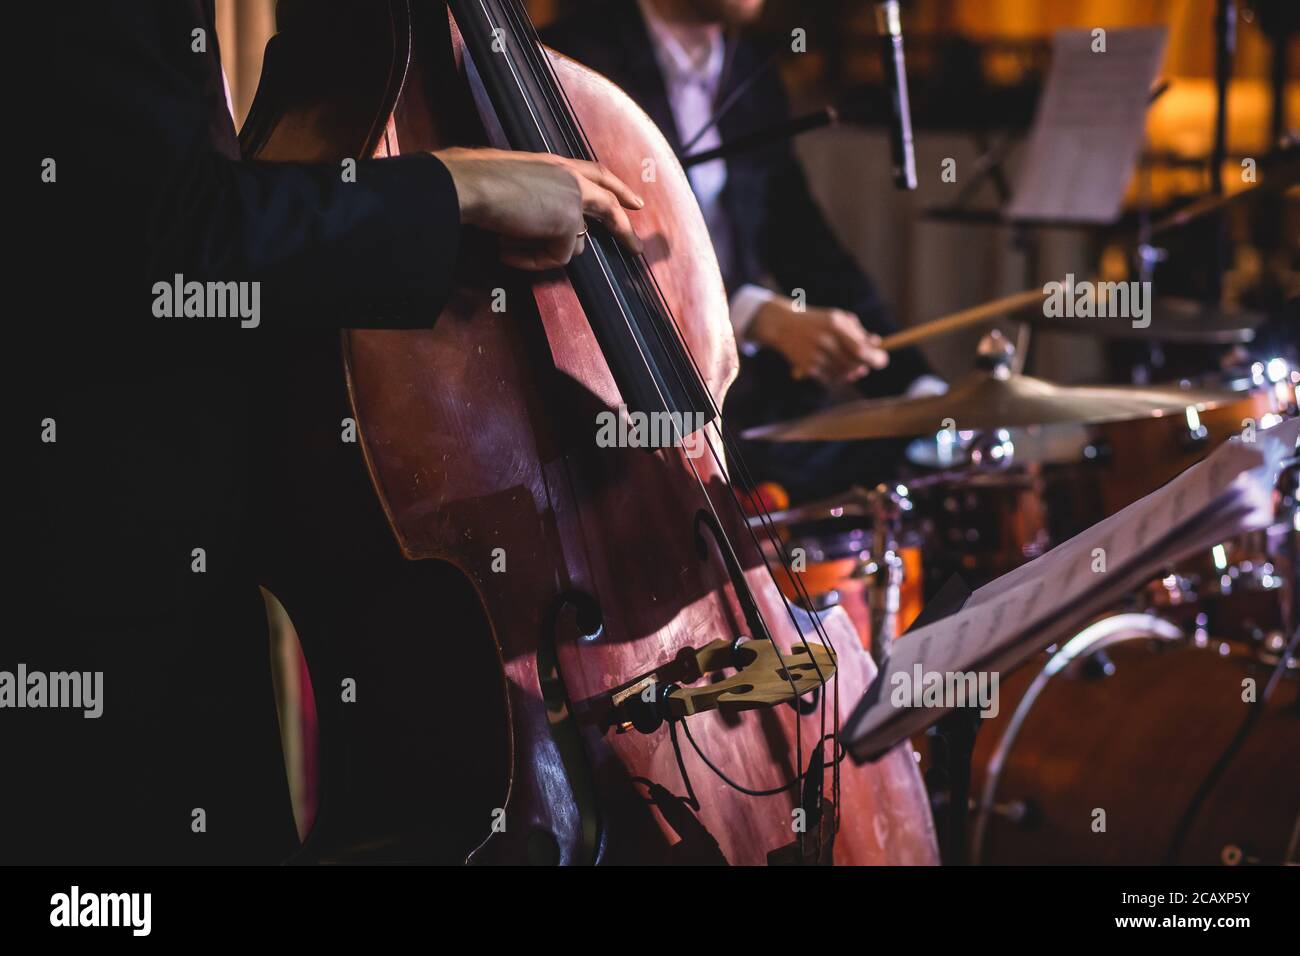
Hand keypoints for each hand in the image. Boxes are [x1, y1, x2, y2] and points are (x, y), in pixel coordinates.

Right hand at [434, 147, 643, 269]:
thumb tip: (532, 229)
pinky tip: (506, 250)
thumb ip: (534, 199)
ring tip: (505, 246)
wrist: (472, 184)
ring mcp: (574, 199)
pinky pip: (557, 258)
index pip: (596, 173)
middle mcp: (570, 177)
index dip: (616, 188)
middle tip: (637, 250)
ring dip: (542, 253)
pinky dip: (531, 261)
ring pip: (578, 241)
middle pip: (609, 204)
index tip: (633, 202)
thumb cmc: (478, 181)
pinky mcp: (569, 222)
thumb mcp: (513, 184)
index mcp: (556, 164)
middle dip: (624, 229)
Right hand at [748, 297, 888, 384]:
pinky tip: (835, 367)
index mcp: (835, 325)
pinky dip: (837, 375)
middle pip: (855, 364)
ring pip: (844, 373)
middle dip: (865, 367)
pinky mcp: (807, 367)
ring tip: (852, 367)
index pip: (861, 350)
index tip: (883, 360)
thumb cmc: (816, 321)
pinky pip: (830, 378)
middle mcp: (825, 341)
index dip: (876, 358)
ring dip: (851, 372)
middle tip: (867, 367)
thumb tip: (877, 344)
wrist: (782, 325)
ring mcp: (815, 356)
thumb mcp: (836, 318)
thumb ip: (857, 331)